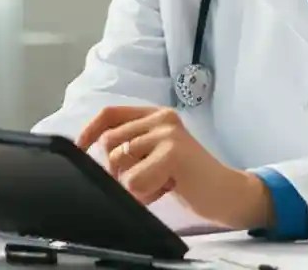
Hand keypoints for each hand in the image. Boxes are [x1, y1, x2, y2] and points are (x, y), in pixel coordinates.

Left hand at [76, 106, 272, 229]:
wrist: (227, 193)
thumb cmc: (188, 179)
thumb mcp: (156, 156)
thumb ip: (132, 148)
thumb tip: (92, 154)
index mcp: (156, 115)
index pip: (110, 113)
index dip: (90, 130)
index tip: (80, 148)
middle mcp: (162, 118)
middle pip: (109, 142)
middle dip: (116, 171)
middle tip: (143, 183)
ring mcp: (167, 133)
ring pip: (119, 163)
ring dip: (132, 184)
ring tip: (158, 185)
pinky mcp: (172, 152)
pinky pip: (134, 180)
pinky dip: (144, 193)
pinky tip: (166, 189)